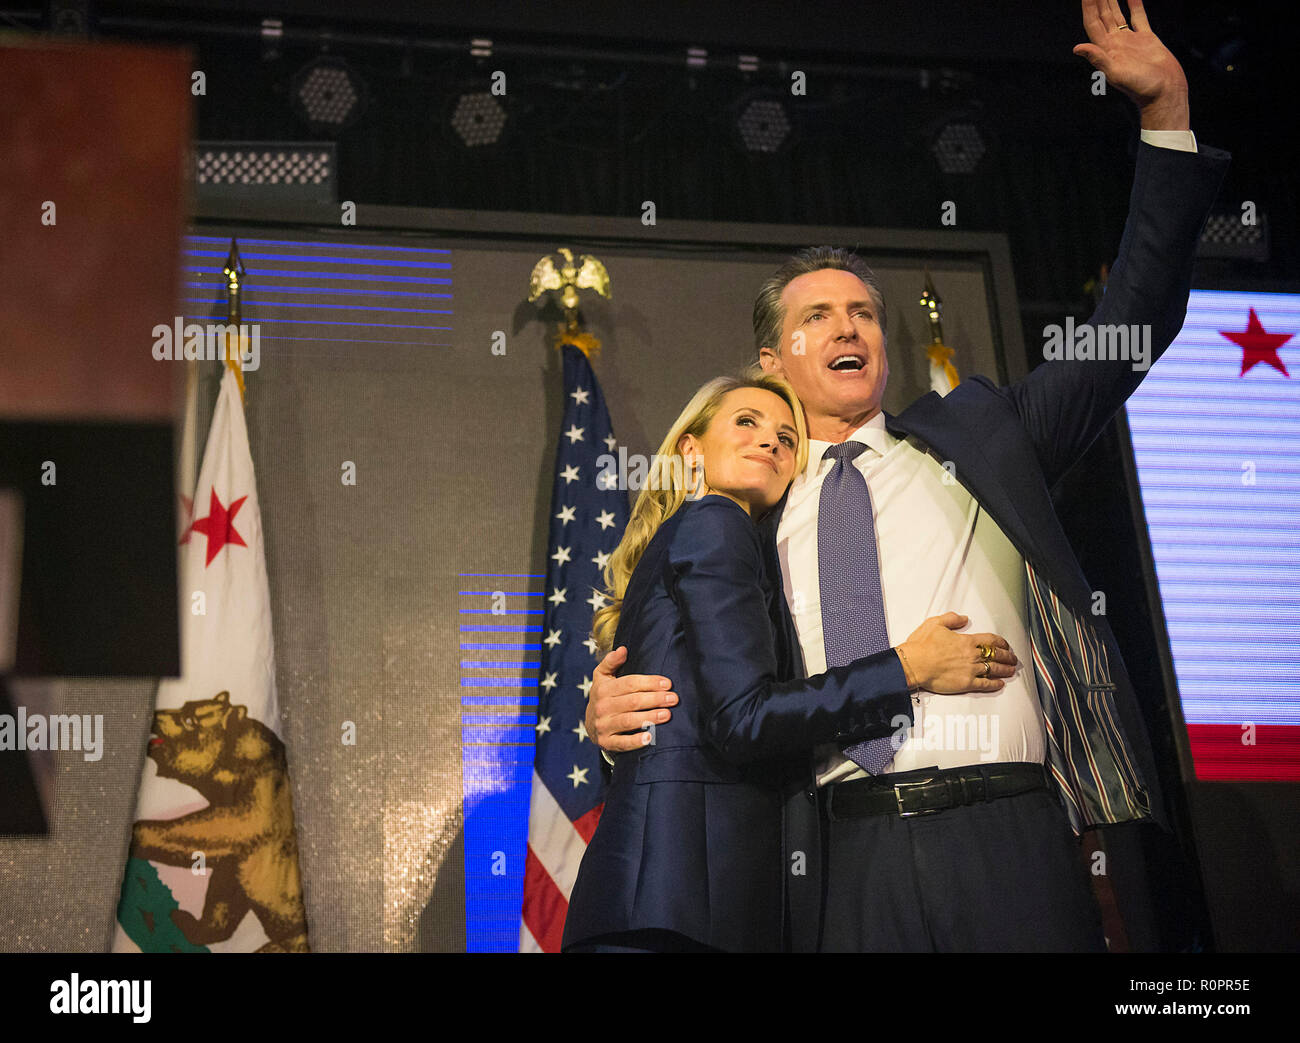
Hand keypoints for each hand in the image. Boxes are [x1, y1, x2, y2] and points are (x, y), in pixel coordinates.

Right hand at [585, 645, 678, 752]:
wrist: (591, 724)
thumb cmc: (604, 696)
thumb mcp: (602, 677)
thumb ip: (611, 661)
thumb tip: (623, 649)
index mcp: (603, 689)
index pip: (629, 683)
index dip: (649, 683)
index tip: (667, 683)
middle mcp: (602, 707)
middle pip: (632, 701)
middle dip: (655, 699)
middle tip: (673, 699)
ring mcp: (603, 725)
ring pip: (629, 721)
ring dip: (649, 717)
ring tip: (667, 714)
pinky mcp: (606, 742)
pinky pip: (622, 743)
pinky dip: (636, 741)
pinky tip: (650, 738)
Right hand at [897, 612, 1017, 694]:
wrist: (913, 664)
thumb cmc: (921, 645)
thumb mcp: (935, 623)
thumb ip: (952, 619)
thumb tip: (963, 618)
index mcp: (966, 640)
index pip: (990, 640)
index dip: (1001, 642)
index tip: (1006, 645)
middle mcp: (971, 655)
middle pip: (996, 655)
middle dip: (1008, 657)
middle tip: (1013, 659)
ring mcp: (970, 670)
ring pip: (994, 669)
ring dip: (1005, 670)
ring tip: (1011, 671)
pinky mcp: (966, 683)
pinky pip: (985, 684)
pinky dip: (995, 684)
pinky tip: (1000, 684)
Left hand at [1074, 0, 1188, 129]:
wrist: (1164, 92)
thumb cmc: (1141, 88)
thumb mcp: (1116, 73)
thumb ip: (1098, 59)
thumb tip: (1077, 48)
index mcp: (1107, 49)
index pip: (1093, 22)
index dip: (1088, 6)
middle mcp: (1116, 42)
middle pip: (1103, 15)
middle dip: (1097, 0)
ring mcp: (1130, 39)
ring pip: (1117, 13)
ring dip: (1111, 0)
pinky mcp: (1146, 38)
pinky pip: (1138, 16)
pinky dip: (1134, 4)